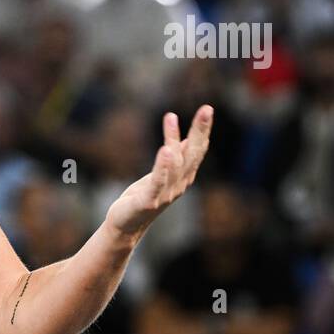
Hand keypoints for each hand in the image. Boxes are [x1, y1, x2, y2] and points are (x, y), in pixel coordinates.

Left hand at [106, 106, 211, 239]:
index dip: (202, 131)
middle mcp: (179, 184)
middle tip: (206, 109)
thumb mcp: (162, 175)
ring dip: (174, 140)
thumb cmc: (144, 197)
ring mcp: (165, 193)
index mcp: (183, 177)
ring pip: (175, 164)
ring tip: (171, 118)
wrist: (126, 225)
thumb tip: (189, 140)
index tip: (207, 109)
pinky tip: (165, 150)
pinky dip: (162, 166)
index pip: (197, 150)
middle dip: (200, 131)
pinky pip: (157, 181)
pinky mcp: (149, 201)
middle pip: (193, 154)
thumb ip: (177, 159)